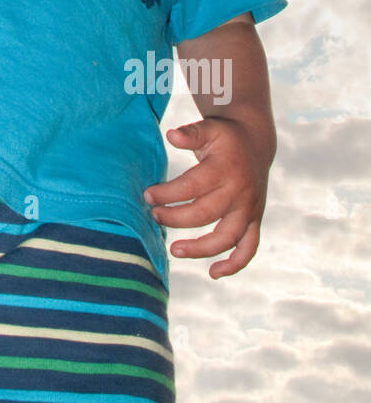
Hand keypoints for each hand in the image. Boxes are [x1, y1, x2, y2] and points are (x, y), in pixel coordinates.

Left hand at [142, 117, 270, 278]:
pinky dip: (234, 264)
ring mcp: (249, 210)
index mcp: (225, 169)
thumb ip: (191, 134)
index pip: (192, 187)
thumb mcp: (209, 129)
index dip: (167, 194)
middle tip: (154, 216)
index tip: (147, 195)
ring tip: (174, 250)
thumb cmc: (225, 137)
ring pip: (227, 238)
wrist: (256, 143)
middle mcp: (239, 193)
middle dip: (175, 219)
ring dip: (200, 249)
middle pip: (204, 215)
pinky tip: (214, 273)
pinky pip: (248, 248)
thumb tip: (171, 136)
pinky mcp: (255, 220)